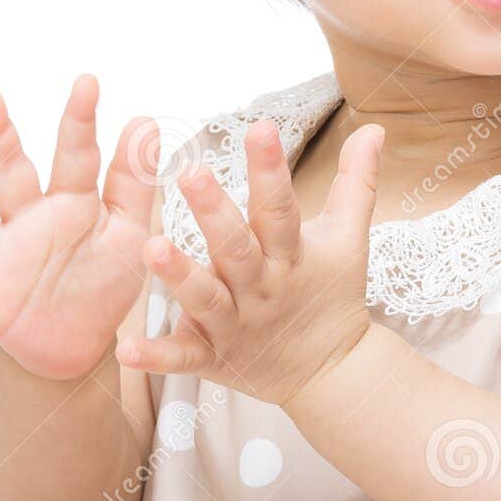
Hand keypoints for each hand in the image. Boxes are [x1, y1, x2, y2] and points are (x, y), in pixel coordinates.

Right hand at [0, 75, 158, 380]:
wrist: (79, 344)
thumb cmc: (103, 279)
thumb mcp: (130, 232)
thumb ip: (134, 182)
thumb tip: (145, 120)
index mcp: (71, 202)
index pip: (76, 155)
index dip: (82, 122)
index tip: (89, 82)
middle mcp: (28, 220)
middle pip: (11, 172)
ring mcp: (1, 257)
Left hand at [114, 117, 383, 407]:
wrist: (332, 374)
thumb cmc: (332, 294)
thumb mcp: (348, 237)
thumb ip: (357, 182)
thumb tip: (374, 129)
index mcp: (291, 255)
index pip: (281, 208)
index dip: (271, 169)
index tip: (260, 127)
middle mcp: (261, 288)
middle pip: (237, 248)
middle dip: (215, 213)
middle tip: (190, 174)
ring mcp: (236, 325)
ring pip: (205, 298)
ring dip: (178, 276)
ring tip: (151, 247)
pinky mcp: (215, 359)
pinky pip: (184, 358)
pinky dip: (157, 357)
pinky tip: (127, 350)